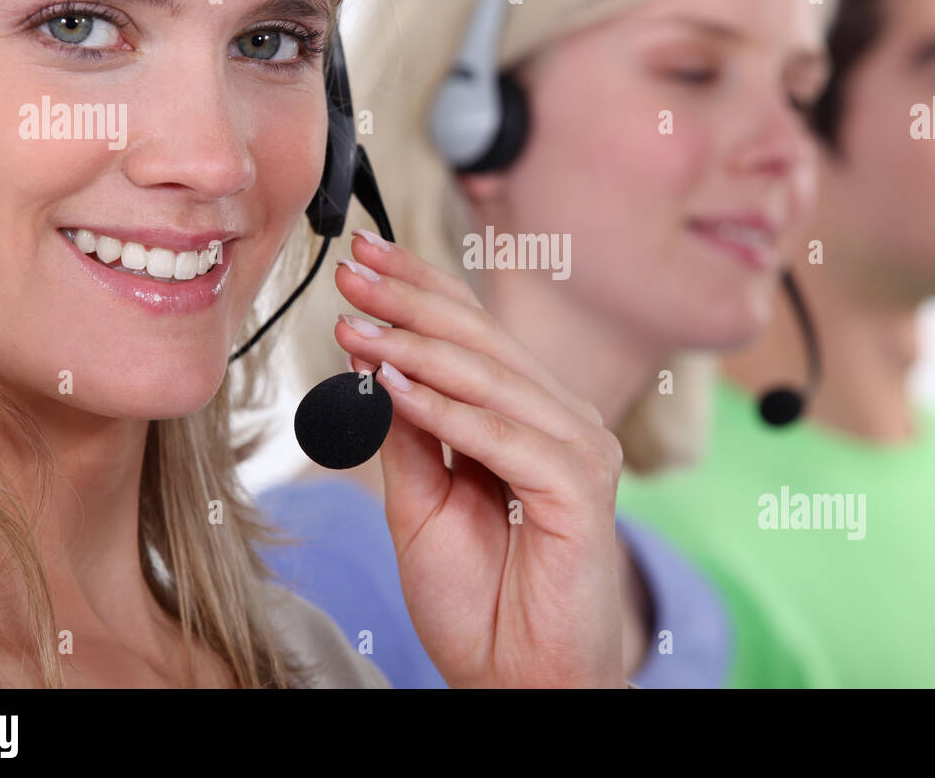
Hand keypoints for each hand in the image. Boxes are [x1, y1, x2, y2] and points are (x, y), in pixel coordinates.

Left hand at [332, 231, 627, 687]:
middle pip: (483, 342)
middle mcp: (562, 421)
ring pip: (493, 381)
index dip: (421, 289)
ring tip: (357, 326)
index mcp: (529, 416)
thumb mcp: (424, 503)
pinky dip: (448, 412)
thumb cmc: (481, 596)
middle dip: (411, 302)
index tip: (363, 258)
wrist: (523, 678)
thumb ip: (410, 435)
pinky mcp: (581, 491)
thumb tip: (375, 362)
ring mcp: (578, 452)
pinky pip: (506, 438)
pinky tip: (396, 385)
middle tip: (352, 271)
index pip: (474, 334)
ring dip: (418, 349)